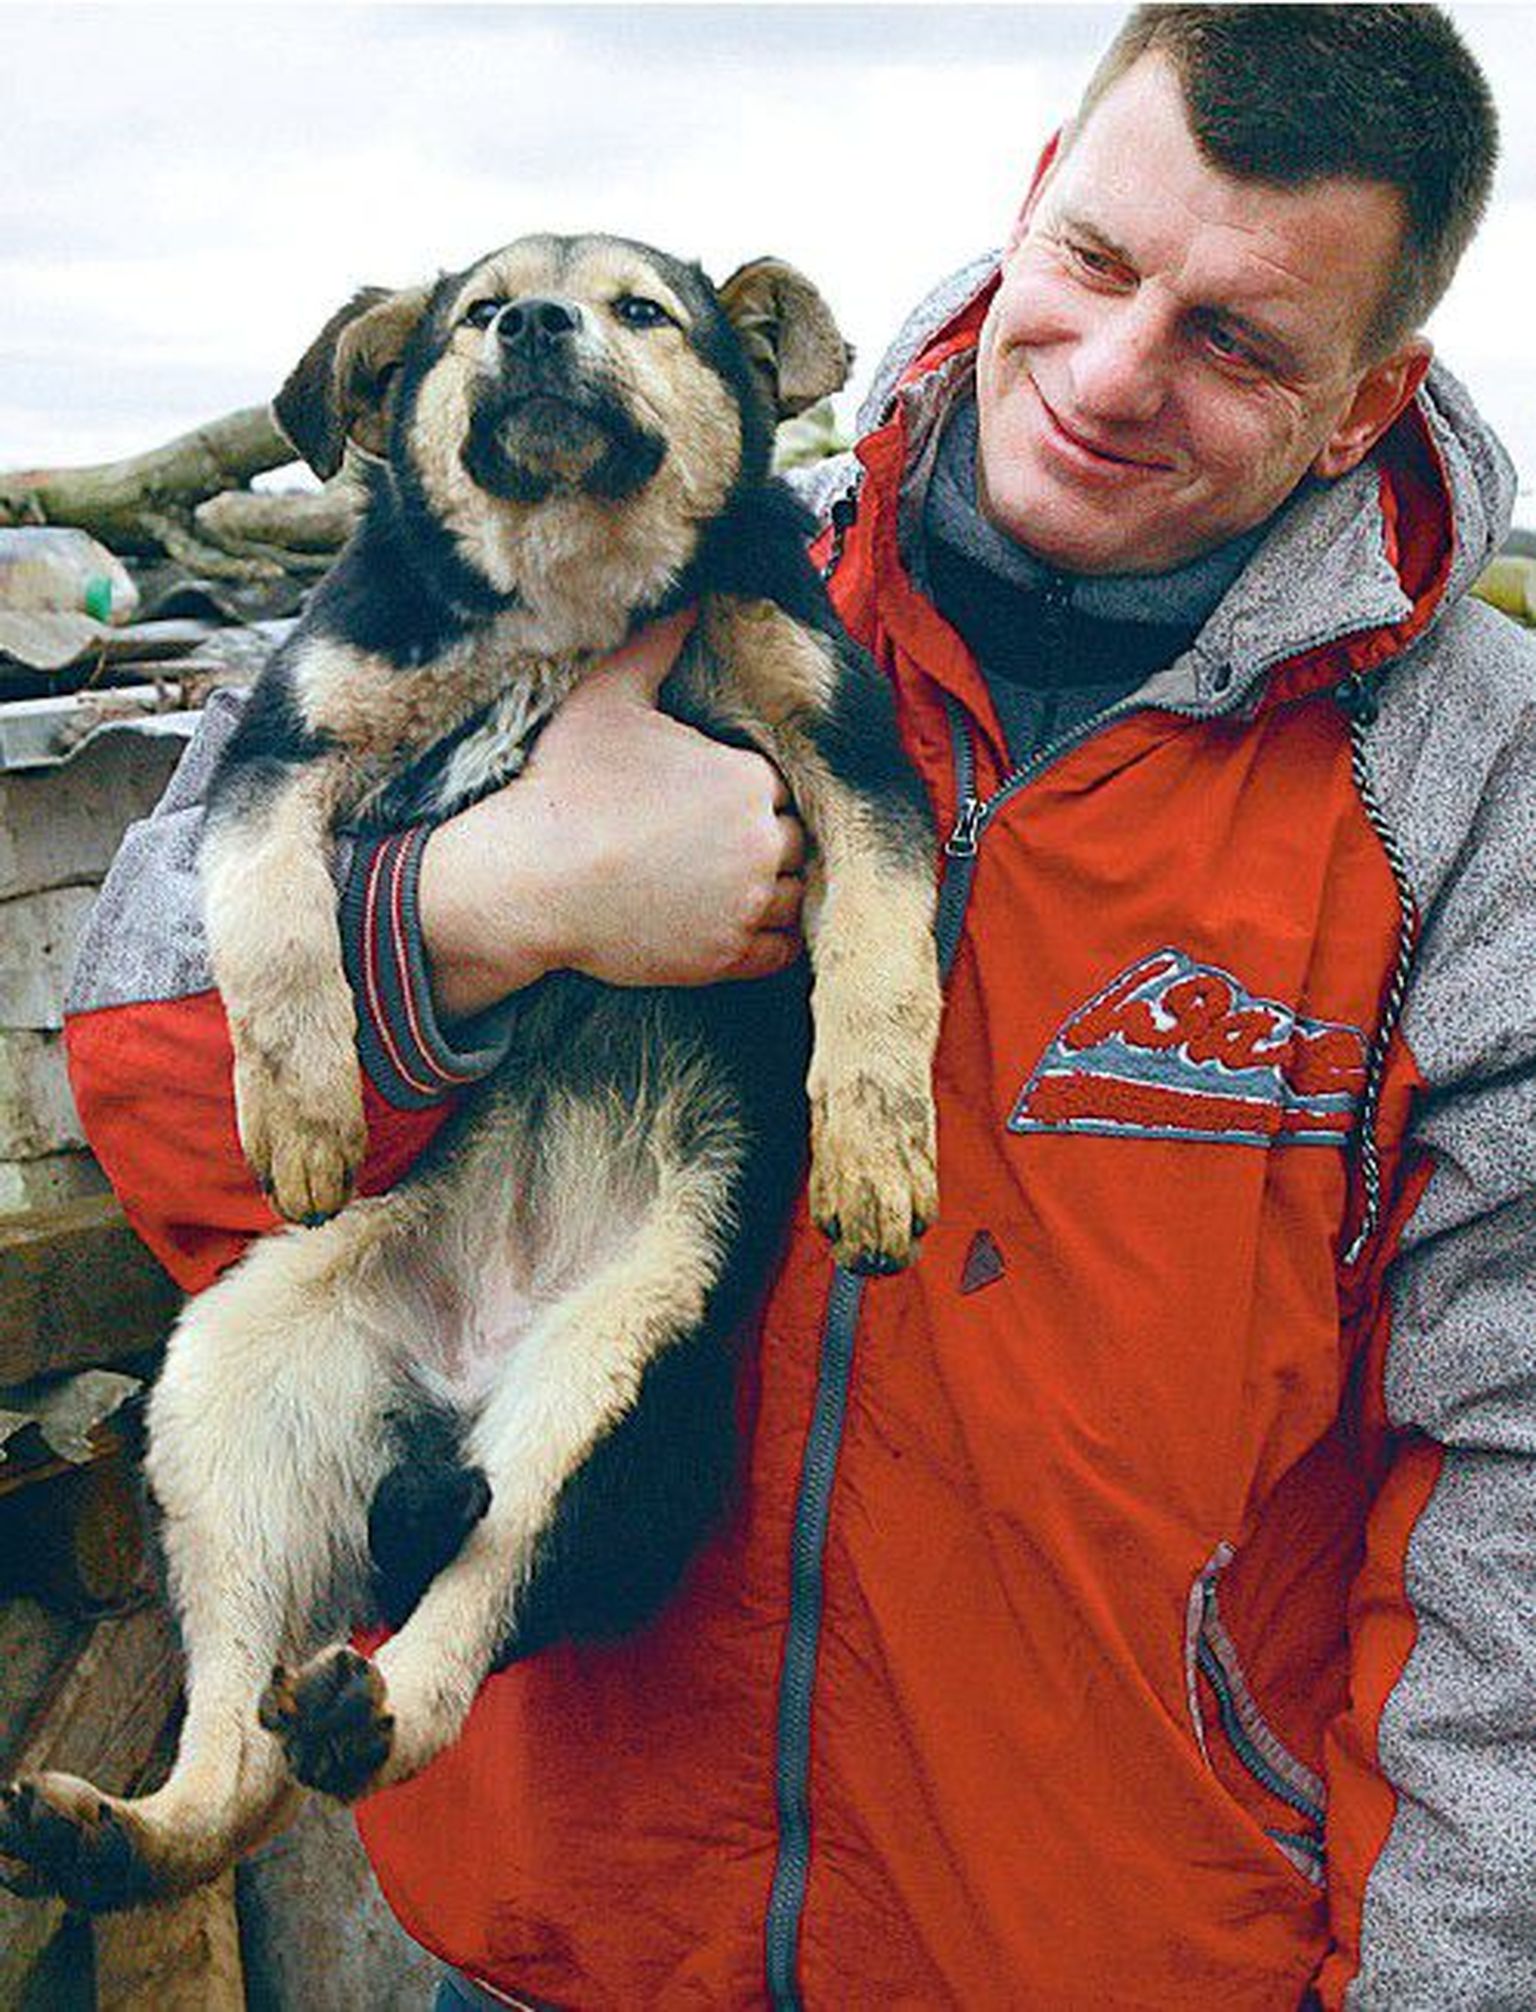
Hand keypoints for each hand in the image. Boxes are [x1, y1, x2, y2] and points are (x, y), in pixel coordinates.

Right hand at [418, 611, 805, 1020]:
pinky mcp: (726, 959)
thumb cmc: (565, 788)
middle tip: (720, 841)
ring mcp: (746, 906)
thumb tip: (692, 598)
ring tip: (733, 880)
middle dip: (767, 838)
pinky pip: (782, 950)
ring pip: (796, 895)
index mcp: (747, 779)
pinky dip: (773, 939)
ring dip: (775, 888)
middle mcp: (760, 844)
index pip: (780, 785)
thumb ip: (658, 645)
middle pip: (796, 839)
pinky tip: (743, 921)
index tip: (711, 799)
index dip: (751, 791)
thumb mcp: (609, 698)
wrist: (528, 881)